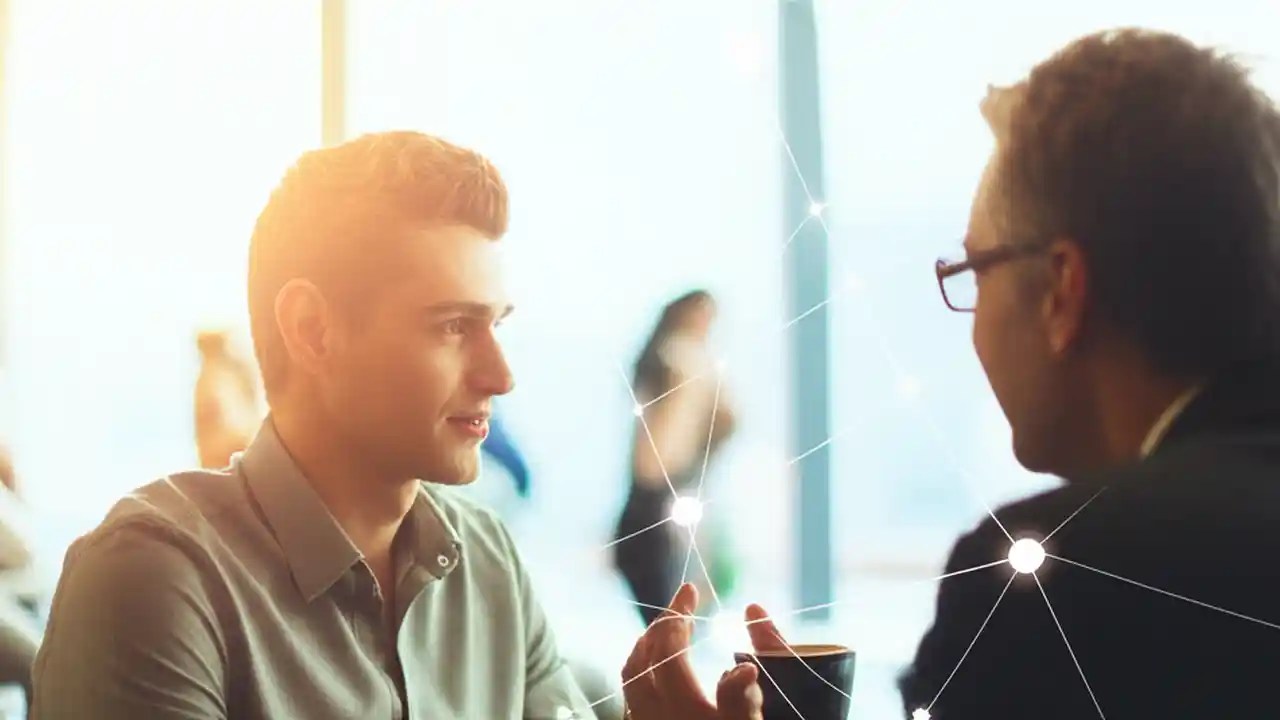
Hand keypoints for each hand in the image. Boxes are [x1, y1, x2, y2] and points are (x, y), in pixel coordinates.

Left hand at [622, 584, 763, 718]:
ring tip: (670, 627)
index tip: (690, 589)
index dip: (676, 617)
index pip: (667, 653)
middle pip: (641, 662)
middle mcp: (654, 717)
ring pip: (631, 680)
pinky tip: (662, 667)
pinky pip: (633, 696)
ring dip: (647, 647)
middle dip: (660, 626)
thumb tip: (746, 668)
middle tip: (682, 604)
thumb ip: (743, 702)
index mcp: (681, 710)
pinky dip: (645, 670)